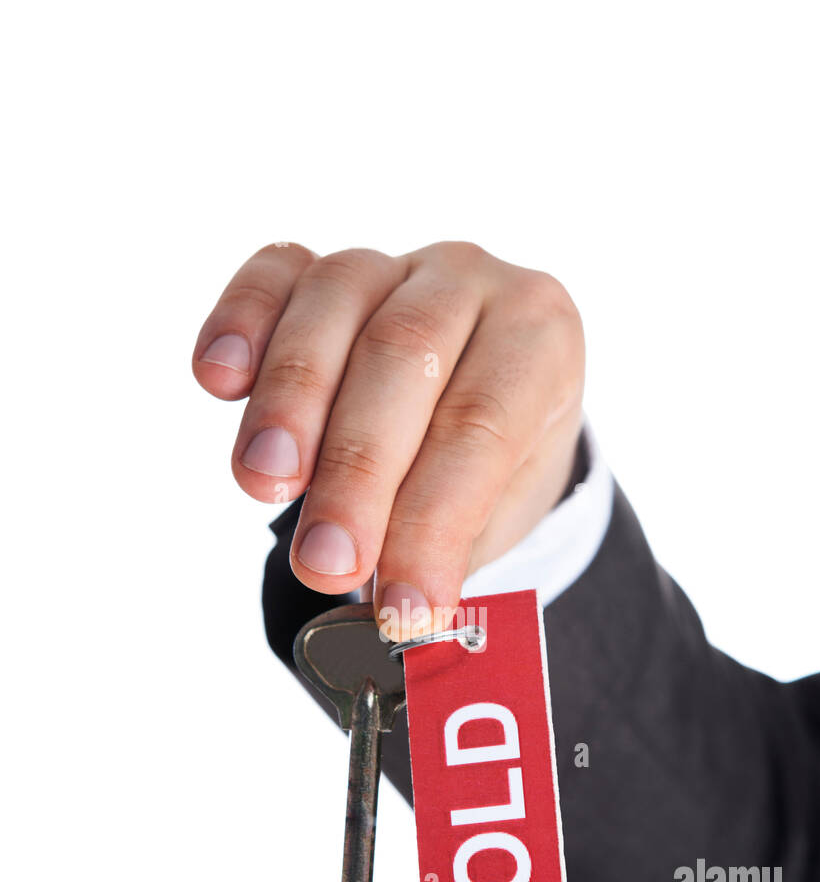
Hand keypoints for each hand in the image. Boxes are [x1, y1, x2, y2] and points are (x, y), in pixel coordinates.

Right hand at [192, 241, 584, 637]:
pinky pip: (275, 274)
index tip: (402, 609)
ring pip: (335, 304)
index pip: (480, 428)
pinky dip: (241, 321)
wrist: (483, 406)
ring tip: (264, 487)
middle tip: (325, 563)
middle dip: (356, 472)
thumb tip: (394, 617)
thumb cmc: (488, 469)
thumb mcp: (496, 514)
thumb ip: (448, 551)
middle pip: (404, 357)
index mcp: (538, 340)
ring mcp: (392, 263)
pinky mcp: (317, 268)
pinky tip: (217, 380)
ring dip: (290, 402)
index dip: (434, 523)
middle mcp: (470, 282)